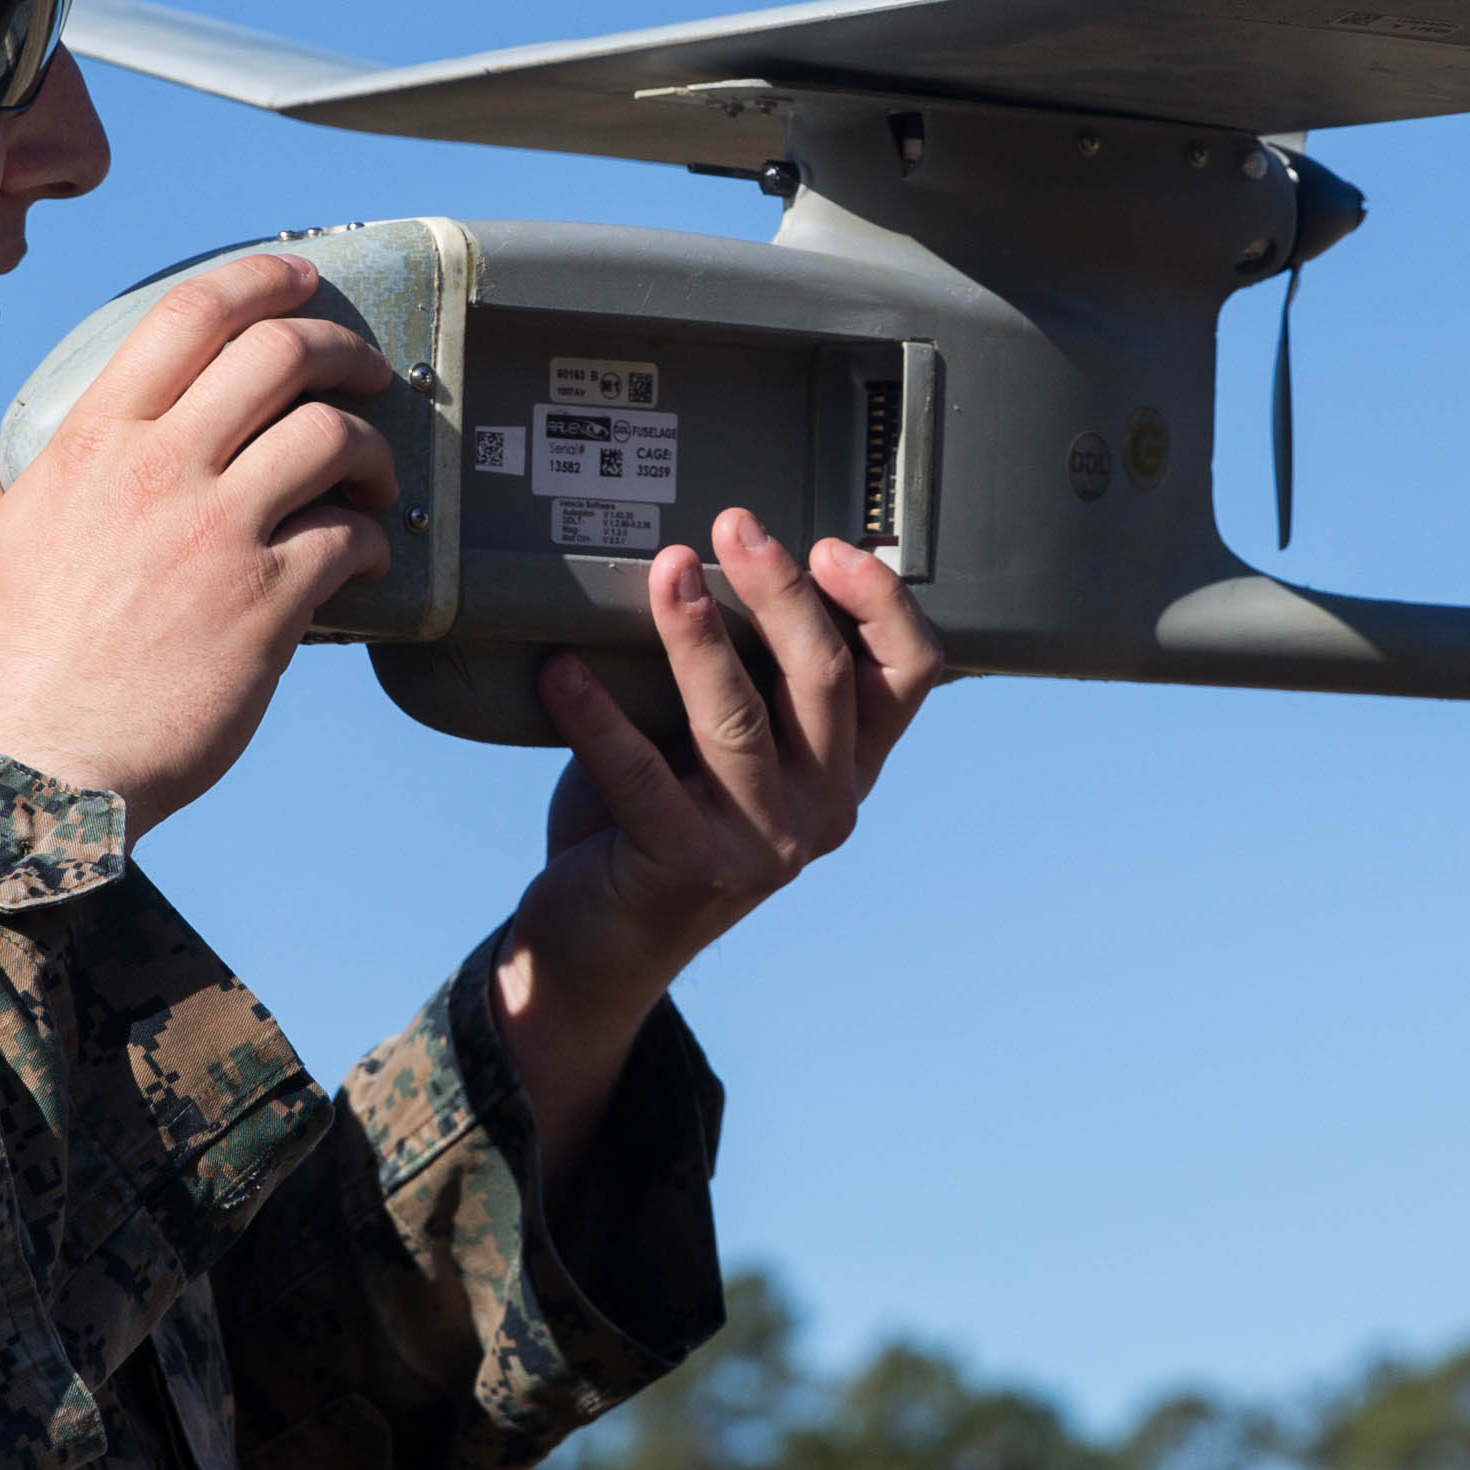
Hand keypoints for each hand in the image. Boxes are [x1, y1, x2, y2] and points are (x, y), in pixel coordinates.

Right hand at [0, 253, 394, 832]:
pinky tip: (366, 561)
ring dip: (371, 448)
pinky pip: (350, 537)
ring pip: (330, 435)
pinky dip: (374, 540)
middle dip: (340, 348)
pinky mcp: (265, 602)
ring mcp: (216, 532)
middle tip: (366, 371)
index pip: (188, 315)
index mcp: (91, 443)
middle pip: (278, 353)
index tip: (300, 282)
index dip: (260, 281)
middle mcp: (158, 468)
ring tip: (374, 480)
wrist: (34, 771)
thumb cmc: (3, 671)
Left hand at [493, 507, 948, 1195]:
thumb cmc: (654, 814)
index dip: (883, 602)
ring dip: (698, 636)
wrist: (598, 944)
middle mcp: (824, 807)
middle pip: (826, 677)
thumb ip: (739, 671)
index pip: (910, 674)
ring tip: (663, 571)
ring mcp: (764, 846)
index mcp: (847, 765)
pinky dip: (595, 717)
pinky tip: (560, 671)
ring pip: (740, 720)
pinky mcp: (688, 870)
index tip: (832, 543)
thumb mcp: (718, 739)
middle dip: (780, 590)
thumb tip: (703, 552)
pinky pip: (640, 777)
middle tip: (731, 524)